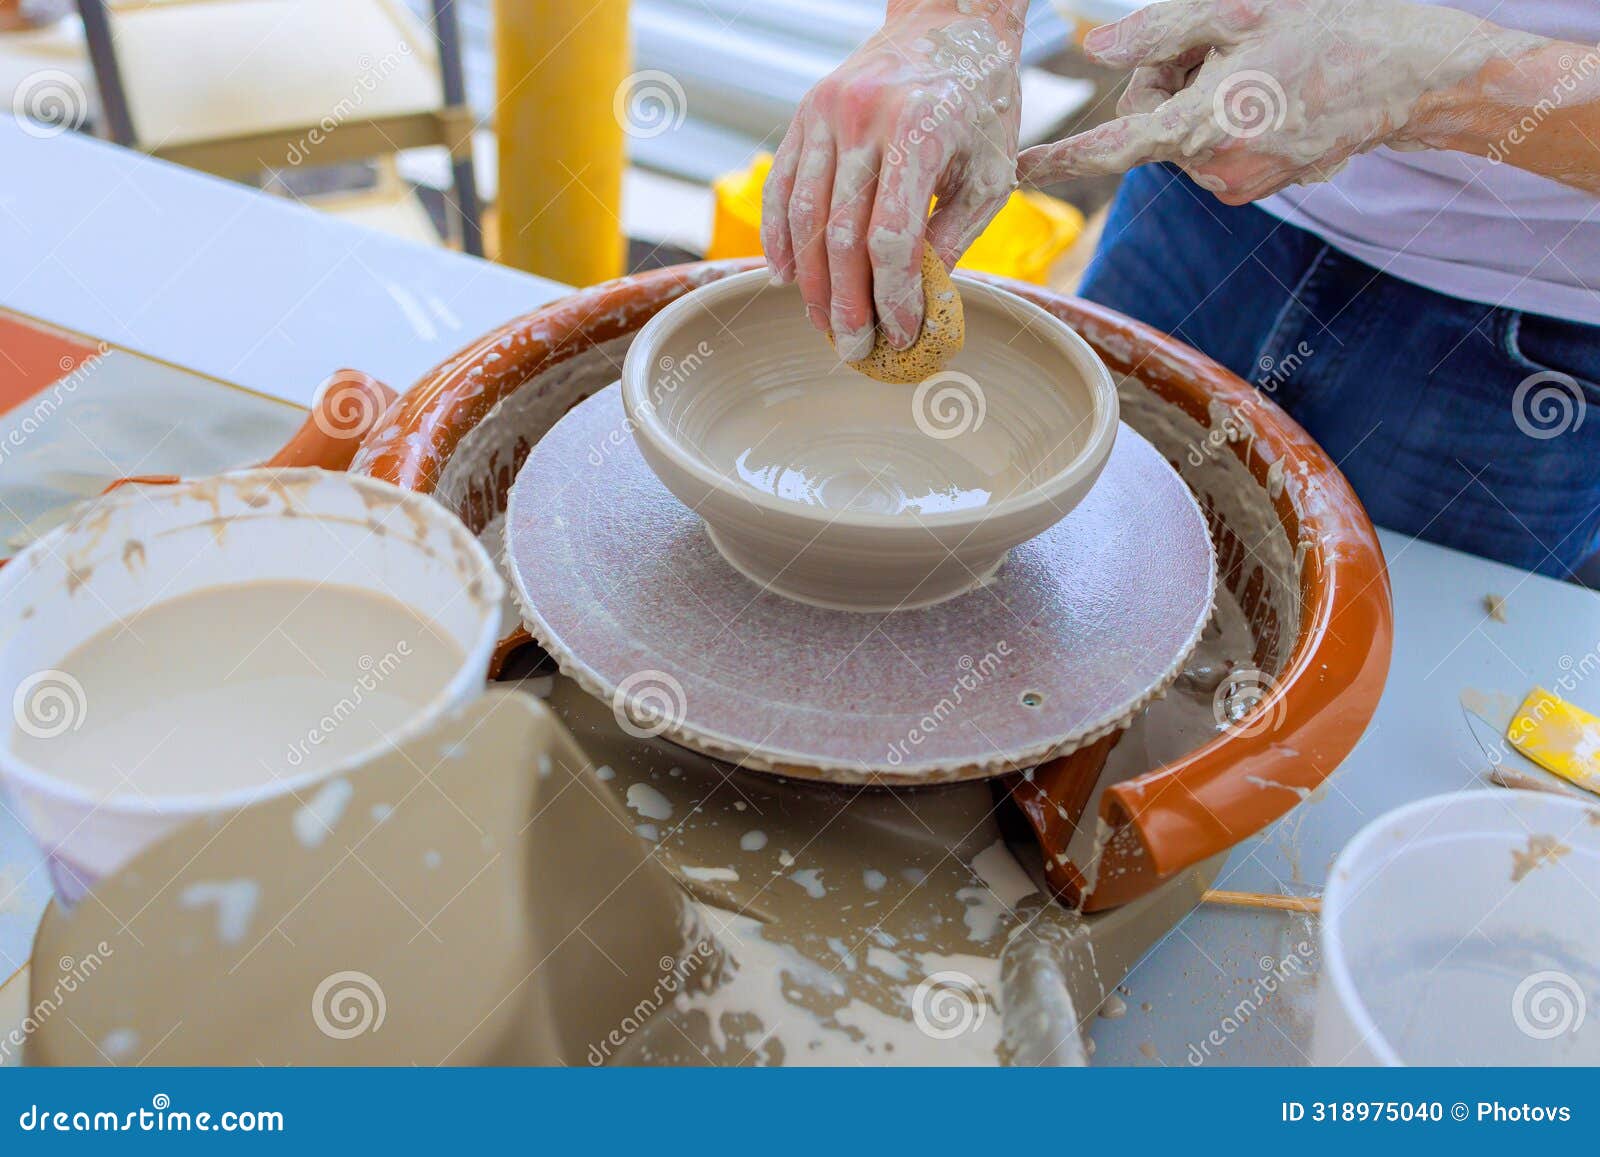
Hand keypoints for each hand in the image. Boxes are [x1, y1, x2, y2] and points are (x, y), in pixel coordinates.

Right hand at [762, 1, 1022, 358]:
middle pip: (840, 235)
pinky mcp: (806, 115)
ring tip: (824, 324)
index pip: (890, 235)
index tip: (900, 333)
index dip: (892, 294)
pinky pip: (782, 187)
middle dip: (847, 302)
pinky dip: (779, 237)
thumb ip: (955, 233)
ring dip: (810, 282)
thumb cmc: (981, 102)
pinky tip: (783, 277)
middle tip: (855, 349)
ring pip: (804, 216)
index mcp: (921, 128)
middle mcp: (866, 117)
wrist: (949, 21)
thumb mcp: (991, 169)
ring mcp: (828, 113)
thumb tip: (921, 300)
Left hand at [1018, 0, 1540, 203]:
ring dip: (1200, 99)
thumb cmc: (1330, 29)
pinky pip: (1209, 149)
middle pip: (1148, 123)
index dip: (1057, 159)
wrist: (1414, 76)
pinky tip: (1271, 97)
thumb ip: (1161, 32)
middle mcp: (1212, 168)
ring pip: (1179, 136)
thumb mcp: (1240, 10)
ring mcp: (1235, 184)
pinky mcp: (1253, 187)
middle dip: (1169, 82)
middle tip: (1228, 47)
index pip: (1110, 147)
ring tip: (1260, 72)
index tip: (1013, 173)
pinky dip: (1223, 120)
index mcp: (1201, 125)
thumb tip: (1096, 52)